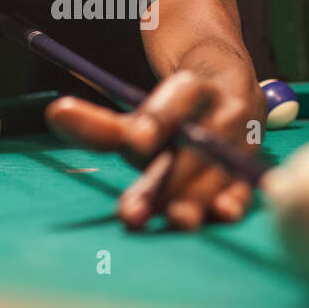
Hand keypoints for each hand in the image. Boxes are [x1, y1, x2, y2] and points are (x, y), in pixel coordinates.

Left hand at [44, 70, 263, 230]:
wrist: (229, 87)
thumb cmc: (175, 112)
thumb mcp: (141, 115)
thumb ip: (101, 124)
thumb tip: (55, 114)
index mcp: (194, 87)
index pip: (177, 99)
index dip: (158, 119)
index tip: (136, 142)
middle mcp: (223, 111)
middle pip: (195, 144)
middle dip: (167, 179)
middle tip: (134, 210)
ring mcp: (243, 140)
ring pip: (219, 168)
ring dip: (197, 197)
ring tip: (176, 220)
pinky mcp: (253, 167)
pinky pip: (247, 184)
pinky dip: (237, 198)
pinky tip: (223, 214)